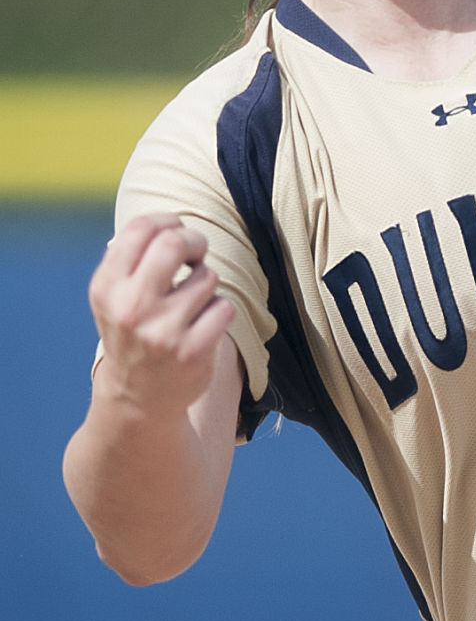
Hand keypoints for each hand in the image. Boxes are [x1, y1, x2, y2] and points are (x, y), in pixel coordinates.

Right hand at [89, 214, 235, 421]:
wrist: (137, 399)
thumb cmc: (132, 333)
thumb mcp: (114, 297)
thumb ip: (132, 258)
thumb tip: (171, 222)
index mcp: (107, 288)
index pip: (141, 230)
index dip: (167, 220)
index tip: (176, 229)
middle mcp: (131, 308)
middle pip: (174, 243)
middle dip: (194, 240)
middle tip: (196, 252)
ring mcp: (163, 332)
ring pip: (206, 277)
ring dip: (206, 284)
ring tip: (192, 303)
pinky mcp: (193, 351)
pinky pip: (223, 307)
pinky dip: (219, 311)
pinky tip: (203, 325)